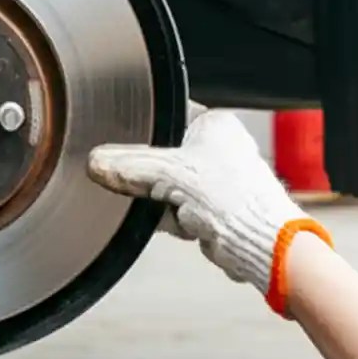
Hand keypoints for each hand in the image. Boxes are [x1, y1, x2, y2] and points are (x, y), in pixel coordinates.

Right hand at [87, 109, 329, 314]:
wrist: (260, 244)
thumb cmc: (234, 199)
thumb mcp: (168, 173)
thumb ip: (128, 165)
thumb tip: (97, 162)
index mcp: (213, 124)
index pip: (165, 114)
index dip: (142, 128)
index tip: (122, 142)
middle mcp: (217, 147)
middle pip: (159, 155)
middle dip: (150, 178)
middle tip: (151, 186)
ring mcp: (215, 179)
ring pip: (163, 185)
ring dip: (160, 202)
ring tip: (174, 209)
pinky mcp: (211, 207)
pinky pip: (173, 208)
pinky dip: (171, 219)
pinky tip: (181, 224)